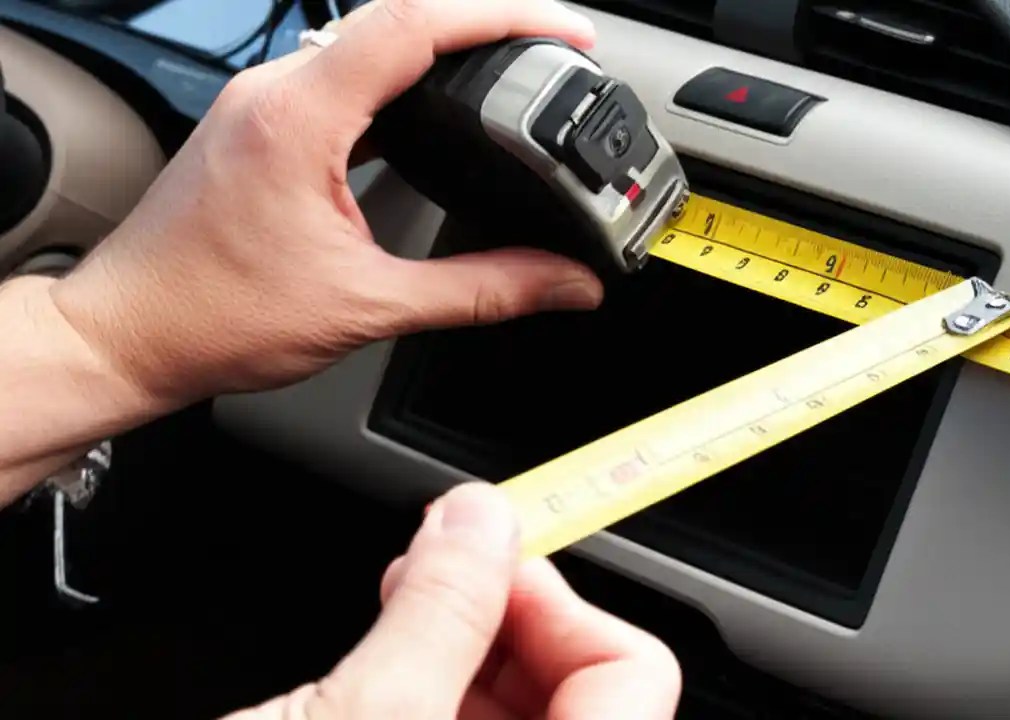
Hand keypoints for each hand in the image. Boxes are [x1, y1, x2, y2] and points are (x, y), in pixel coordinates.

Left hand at [44, 0, 604, 409]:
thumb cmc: (212, 317)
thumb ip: (480, 290)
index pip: (412, 26)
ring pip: (366, 43)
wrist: (128, 335)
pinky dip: (400, 82)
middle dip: (485, 25)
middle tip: (550, 50)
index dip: (500, 17)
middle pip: (397, 19)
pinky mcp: (259, 125)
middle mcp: (273, 93)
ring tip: (506, 70)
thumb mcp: (368, 307)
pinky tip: (433, 112)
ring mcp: (261, 103)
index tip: (560, 32)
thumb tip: (562, 283)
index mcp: (298, 120)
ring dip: (440, 50)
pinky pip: (342, 76)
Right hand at [225, 482, 681, 718]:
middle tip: (443, 572)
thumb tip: (481, 524)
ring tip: (405, 610)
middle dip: (511, 622)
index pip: (634, 675)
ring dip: (471, 655)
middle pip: (585, 696)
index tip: (493, 557)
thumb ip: (439, 611)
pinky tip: (387, 672)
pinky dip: (440, 700)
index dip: (560, 601)